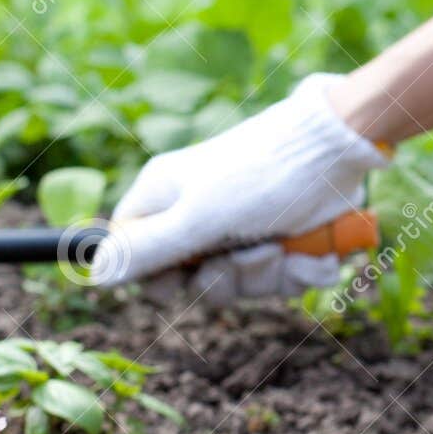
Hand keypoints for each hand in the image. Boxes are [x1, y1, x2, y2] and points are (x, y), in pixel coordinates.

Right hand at [89, 74, 387, 299]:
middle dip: (230, 278)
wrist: (339, 149)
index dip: (160, 276)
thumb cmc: (261, 174)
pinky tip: (311, 245)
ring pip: (242, 284)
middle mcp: (199, 212)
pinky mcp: (282, 236)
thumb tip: (93, 274)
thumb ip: (147, 250)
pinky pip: (281, 278)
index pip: (136, 256)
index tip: (187, 272)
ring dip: (271, 273)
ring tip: (285, 242)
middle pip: (193, 280)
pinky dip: (301, 268)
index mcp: (164, 198)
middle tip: (250, 252)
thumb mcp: (198, 217)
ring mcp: (242, 226)